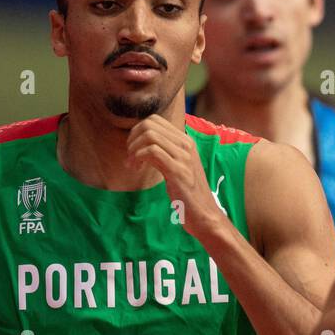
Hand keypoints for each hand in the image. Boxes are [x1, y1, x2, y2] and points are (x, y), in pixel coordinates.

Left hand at [126, 114, 222, 240]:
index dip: (138, 131)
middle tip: (130, 156)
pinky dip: (138, 158)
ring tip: (132, 164)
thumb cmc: (188, 194)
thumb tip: (143, 144)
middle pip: (150, 124)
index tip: (134, 149)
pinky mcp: (178, 170)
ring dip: (134, 149)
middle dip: (133, 138)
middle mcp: (186, 145)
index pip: (155, 120)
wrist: (204, 214)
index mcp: (186, 141)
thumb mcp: (177, 167)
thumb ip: (165, 153)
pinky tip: (137, 169)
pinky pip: (152, 152)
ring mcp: (183, 157)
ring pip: (150, 136)